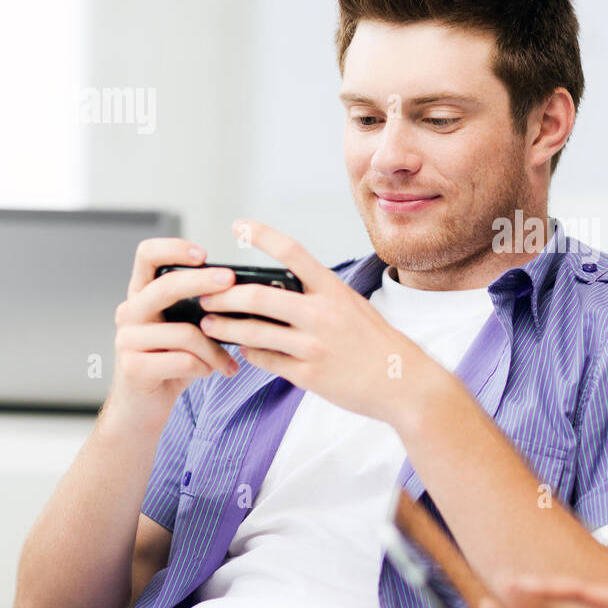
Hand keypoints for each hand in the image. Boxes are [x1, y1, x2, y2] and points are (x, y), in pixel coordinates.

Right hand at [106, 239, 241, 426]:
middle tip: (231, 282)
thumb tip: (242, 294)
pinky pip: (183, 360)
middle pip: (164, 286)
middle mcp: (130, 313)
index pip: (146, 256)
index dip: (173, 248)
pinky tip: (210, 372)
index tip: (203, 253)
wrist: (141, 410)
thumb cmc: (170, 366)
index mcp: (142, 296)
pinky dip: (205, 367)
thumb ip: (200, 310)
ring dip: (214, 348)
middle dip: (203, 282)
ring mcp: (127, 340)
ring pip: (184, 332)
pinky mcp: (132, 367)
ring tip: (226, 361)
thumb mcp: (186, 331)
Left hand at [195, 218, 439, 423]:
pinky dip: (250, 354)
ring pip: (254, 332)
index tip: (239, 224)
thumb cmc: (377, 343)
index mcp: (335, 291)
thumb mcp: (353, 308)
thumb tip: (275, 293)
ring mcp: (315, 346)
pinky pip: (267, 361)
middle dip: (223, 296)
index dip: (263, 235)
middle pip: (259, 296)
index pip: (293, 253)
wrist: (404, 383)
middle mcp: (323, 314)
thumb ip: (318, 298)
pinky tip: (243, 350)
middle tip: (204, 295)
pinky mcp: (310, 375)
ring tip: (208, 325)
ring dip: (225, 328)